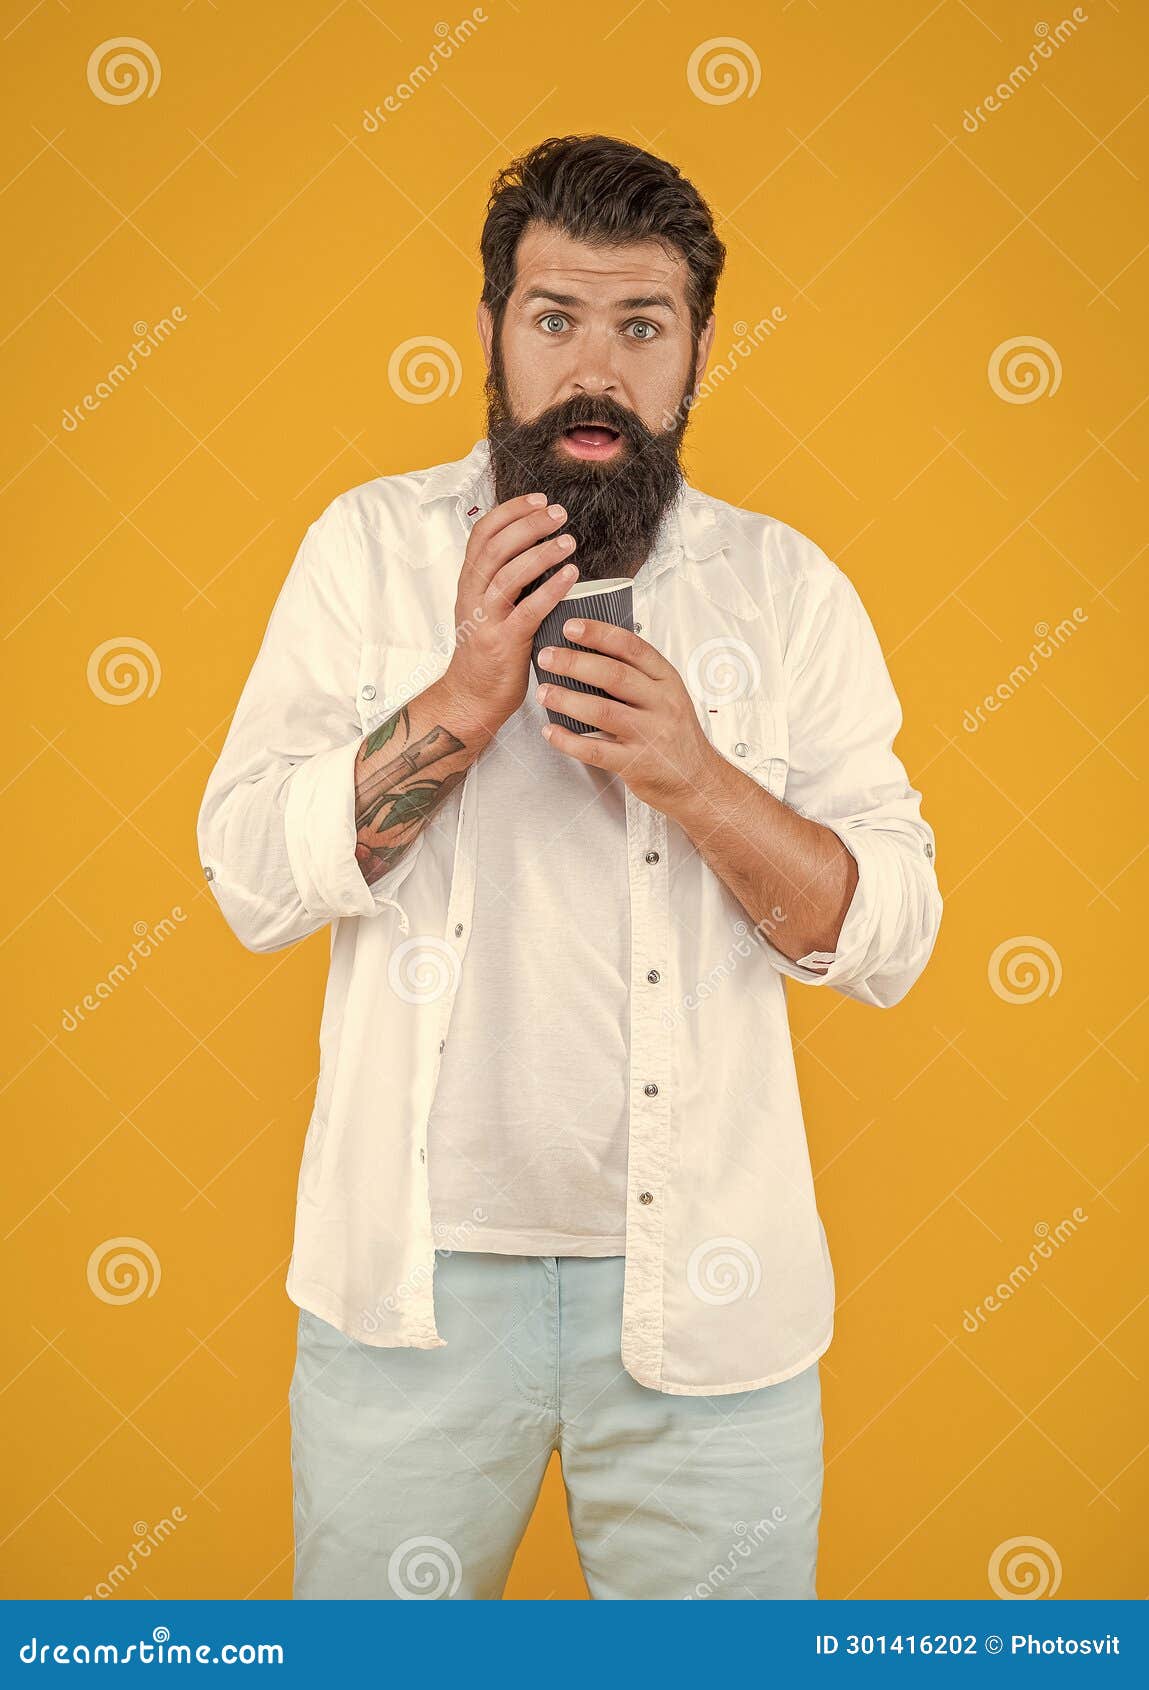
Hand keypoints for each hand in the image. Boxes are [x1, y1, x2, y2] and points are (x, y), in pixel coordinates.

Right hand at [441, 493, 579, 737]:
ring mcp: (485, 619)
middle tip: (559, 514)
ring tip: (568, 541)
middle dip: (529, 524)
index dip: (510, 511)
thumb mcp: (487, 607)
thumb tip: (537, 547)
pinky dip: (550, 590)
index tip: (539, 500)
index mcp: (469, 583)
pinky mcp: (502, 643)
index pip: (482, 533)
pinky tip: (571, 575)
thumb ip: (504, 579)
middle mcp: (472, 596)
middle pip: (496, 547)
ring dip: (541, 553)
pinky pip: (527, 610)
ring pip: (509, 574)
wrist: (472, 697)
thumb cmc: (487, 652)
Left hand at [534, 617, 716, 811]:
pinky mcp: (636, 764)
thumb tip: (590, 654)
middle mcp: (661, 704)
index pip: (632, 648)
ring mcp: (649, 735)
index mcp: (667, 681)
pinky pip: (596, 750)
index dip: (599, 634)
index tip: (571, 627)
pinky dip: (568, 740)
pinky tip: (551, 731)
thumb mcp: (667, 697)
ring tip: (544, 692)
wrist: (698, 781)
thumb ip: (637, 678)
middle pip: (613, 675)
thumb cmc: (676, 737)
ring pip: (602, 711)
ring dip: (566, 699)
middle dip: (574, 663)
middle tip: (547, 657)